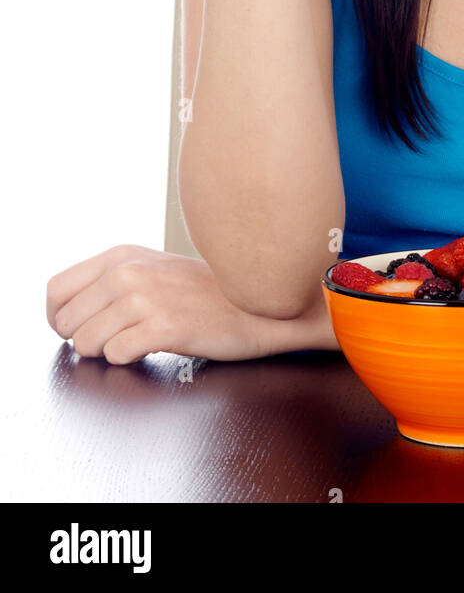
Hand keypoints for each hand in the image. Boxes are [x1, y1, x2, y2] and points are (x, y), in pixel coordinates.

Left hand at [46, 243, 320, 363]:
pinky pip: (116, 355)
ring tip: (137, 342)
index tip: (83, 328)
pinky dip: (129, 358)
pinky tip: (153, 347)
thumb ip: (111, 279)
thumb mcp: (152, 268)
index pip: (55, 291)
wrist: (258, 302)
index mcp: (121, 255)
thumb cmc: (204, 292)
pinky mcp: (166, 326)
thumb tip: (66, 310)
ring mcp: (147, 298)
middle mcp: (128, 271)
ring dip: (106, 352)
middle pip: (66, 323)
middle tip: (116, 338)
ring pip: (86, 343)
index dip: (60, 318)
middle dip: (84, 339)